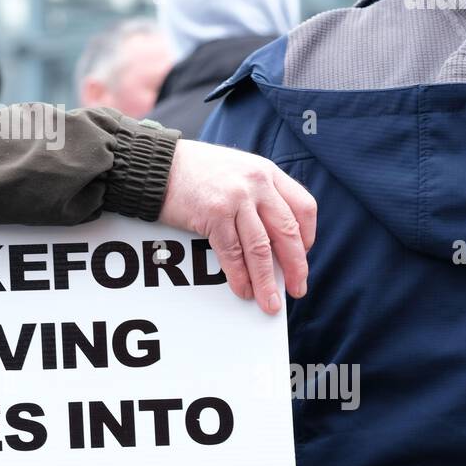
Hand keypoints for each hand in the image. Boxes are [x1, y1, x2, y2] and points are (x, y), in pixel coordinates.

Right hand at [158, 139, 315, 314]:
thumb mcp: (237, 170)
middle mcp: (257, 183)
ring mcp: (236, 198)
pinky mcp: (214, 214)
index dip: (307, 237)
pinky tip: (243, 289)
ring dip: (268, 281)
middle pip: (288, 232)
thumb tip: (271, 241)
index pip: (303, 207)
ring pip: (261, 249)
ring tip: (270, 302)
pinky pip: (233, 253)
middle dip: (295, 267)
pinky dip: (240, 276)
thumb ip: (258, 195)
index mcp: (267, 172)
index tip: (302, 256)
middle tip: (297, 288)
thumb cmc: (195, 170)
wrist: (158, 163)